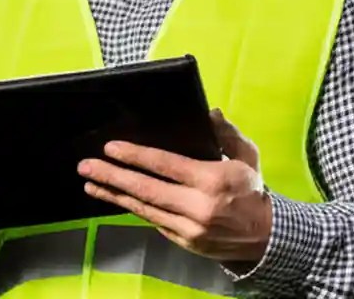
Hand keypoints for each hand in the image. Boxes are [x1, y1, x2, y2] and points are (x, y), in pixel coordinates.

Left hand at [76, 109, 271, 263]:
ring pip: (144, 209)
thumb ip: (226, 133)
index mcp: (212, 180)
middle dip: (112, 177)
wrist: (267, 236)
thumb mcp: (247, 156)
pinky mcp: (184, 242)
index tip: (111, 148)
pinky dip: (133, 209)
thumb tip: (209, 112)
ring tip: (90, 184)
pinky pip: (153, 221)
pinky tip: (115, 198)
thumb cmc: (251, 190)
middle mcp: (198, 206)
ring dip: (113, 196)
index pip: (165, 165)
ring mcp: (189, 228)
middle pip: (146, 189)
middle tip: (86, 167)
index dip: (135, 156)